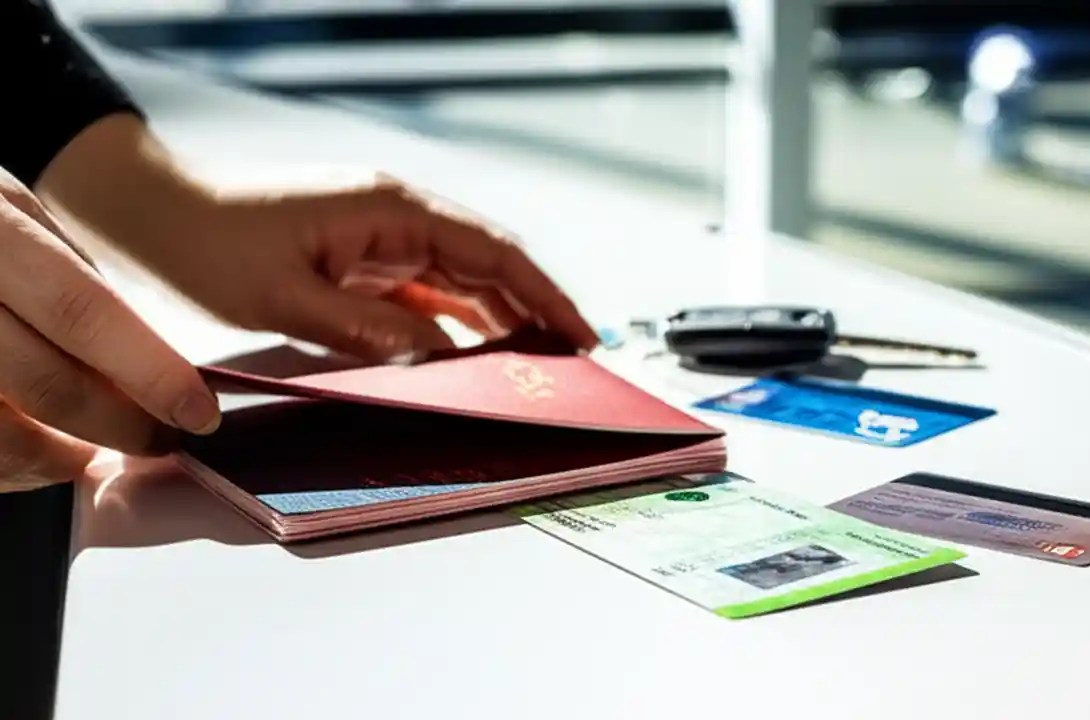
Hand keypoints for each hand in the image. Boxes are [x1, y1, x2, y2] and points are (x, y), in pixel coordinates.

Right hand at [0, 168, 218, 490]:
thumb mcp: (8, 211)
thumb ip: (67, 275)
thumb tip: (143, 356)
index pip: (82, 311)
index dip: (149, 371)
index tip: (200, 413)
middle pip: (45, 382)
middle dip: (117, 426)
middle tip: (157, 440)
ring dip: (55, 460)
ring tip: (84, 453)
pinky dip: (6, 467)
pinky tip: (28, 455)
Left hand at [38, 115, 596, 361]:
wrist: (146, 214)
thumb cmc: (202, 244)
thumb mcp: (284, 297)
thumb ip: (368, 331)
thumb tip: (438, 361)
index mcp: (389, 212)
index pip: (491, 253)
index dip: (544, 295)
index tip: (581, 335)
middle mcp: (394, 220)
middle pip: (487, 268)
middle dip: (534, 313)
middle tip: (570, 366)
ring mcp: (378, 242)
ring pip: (460, 285)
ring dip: (499, 323)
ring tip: (534, 369)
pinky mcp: (359, 265)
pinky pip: (423, 299)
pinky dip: (454, 329)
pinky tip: (470, 360)